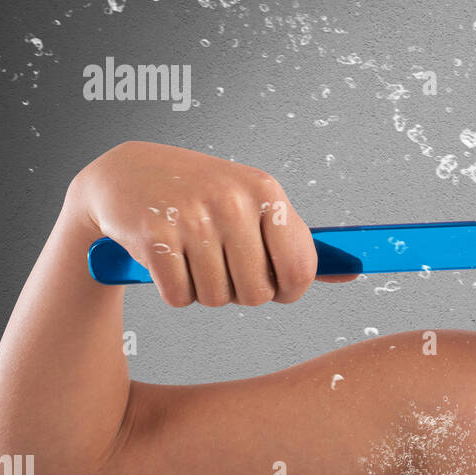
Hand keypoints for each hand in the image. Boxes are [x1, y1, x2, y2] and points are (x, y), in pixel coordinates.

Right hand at [67, 140, 353, 305]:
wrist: (125, 175)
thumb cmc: (201, 197)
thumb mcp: (254, 205)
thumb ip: (296, 243)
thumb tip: (349, 274)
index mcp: (265, 191)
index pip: (300, 270)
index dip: (289, 290)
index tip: (276, 285)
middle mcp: (231, 201)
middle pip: (257, 293)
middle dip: (241, 292)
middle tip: (225, 267)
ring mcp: (191, 217)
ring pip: (216, 298)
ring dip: (206, 291)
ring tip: (196, 258)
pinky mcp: (154, 237)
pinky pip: (180, 297)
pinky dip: (175, 290)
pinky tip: (171, 260)